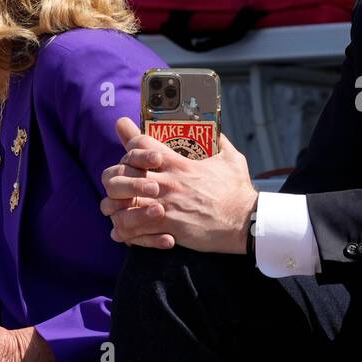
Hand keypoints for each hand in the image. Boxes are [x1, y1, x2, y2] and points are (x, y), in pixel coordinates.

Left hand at [100, 116, 257, 253]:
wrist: (245, 222)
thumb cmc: (238, 191)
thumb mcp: (232, 159)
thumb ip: (221, 142)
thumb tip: (217, 132)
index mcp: (179, 163)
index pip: (140, 144)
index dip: (131, 145)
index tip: (133, 150)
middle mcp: (166, 182)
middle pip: (121, 172)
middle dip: (117, 176)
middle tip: (123, 183)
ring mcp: (164, 205)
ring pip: (119, 202)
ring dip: (116, 205)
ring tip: (121, 208)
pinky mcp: (166, 226)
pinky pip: (130, 228)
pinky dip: (123, 230)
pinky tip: (126, 230)